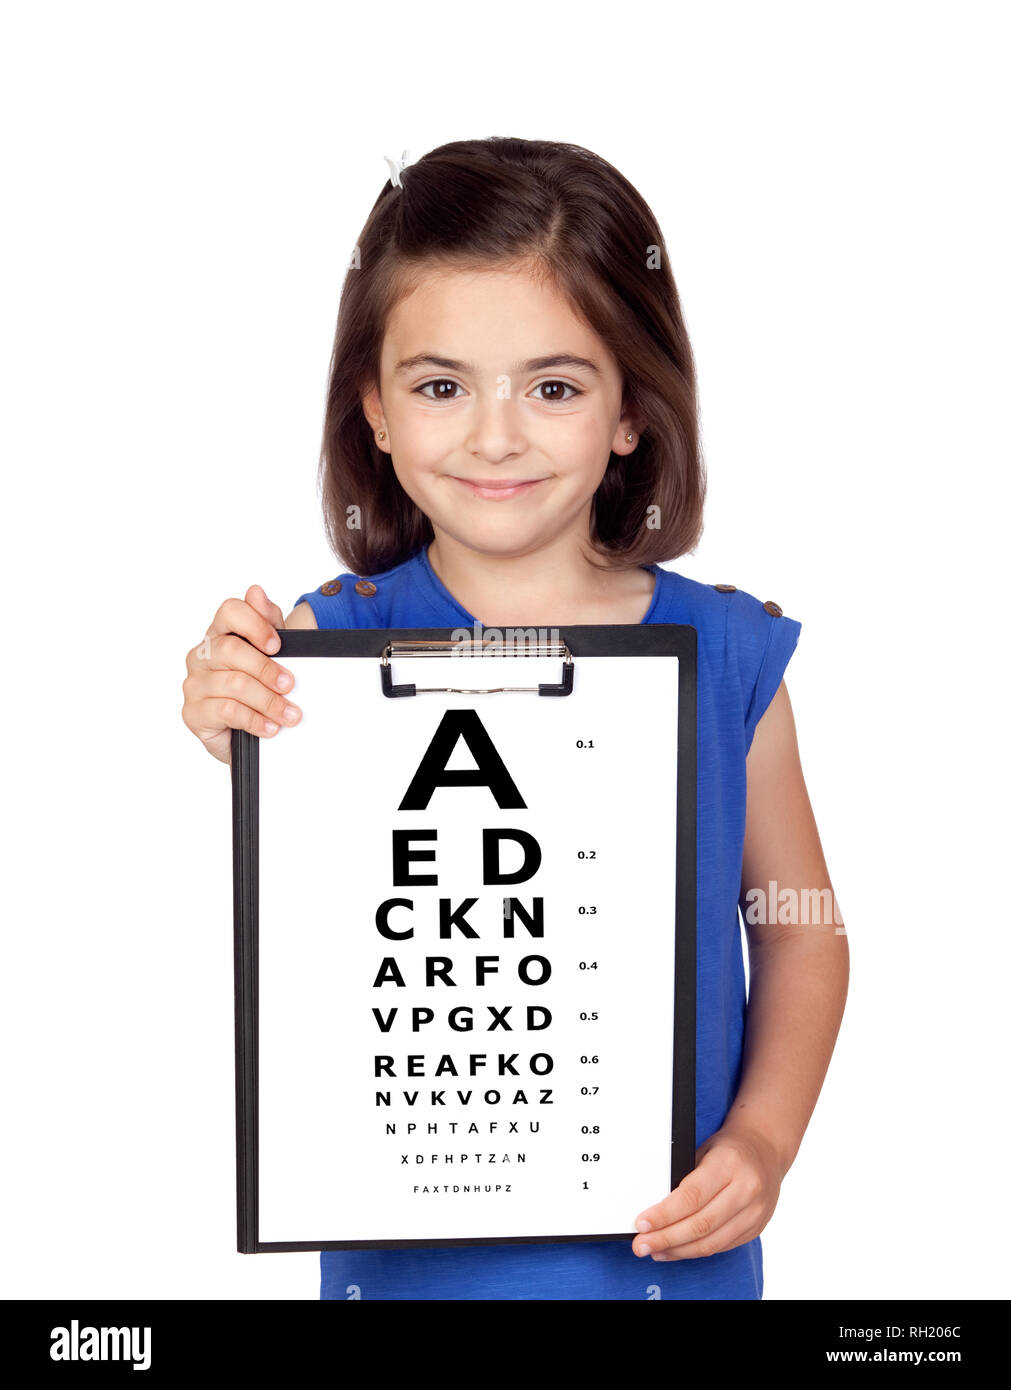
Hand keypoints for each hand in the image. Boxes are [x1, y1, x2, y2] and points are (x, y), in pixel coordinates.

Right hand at [182, 584, 301, 764]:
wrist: (252, 732)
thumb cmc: (260, 687)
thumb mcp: (274, 653)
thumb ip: (268, 622)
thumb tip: (255, 591)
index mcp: (220, 633)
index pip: (230, 611)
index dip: (255, 624)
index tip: (277, 644)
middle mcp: (201, 655)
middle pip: (231, 650)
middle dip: (267, 669)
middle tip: (290, 685)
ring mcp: (194, 683)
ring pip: (234, 684)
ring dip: (268, 701)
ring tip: (290, 714)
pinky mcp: (192, 713)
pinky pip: (226, 711)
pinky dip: (254, 720)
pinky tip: (270, 727)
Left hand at [631, 1122, 784, 1260]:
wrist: (766, 1150)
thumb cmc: (728, 1149)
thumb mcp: (705, 1151)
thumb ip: (685, 1177)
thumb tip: (653, 1208)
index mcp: (729, 1164)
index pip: (691, 1196)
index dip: (664, 1214)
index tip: (642, 1224)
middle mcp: (746, 1190)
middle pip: (700, 1224)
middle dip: (666, 1238)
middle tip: (641, 1245)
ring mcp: (755, 1212)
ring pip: (711, 1242)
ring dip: (678, 1251)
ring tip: (654, 1250)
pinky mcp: (756, 1228)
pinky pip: (721, 1247)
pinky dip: (695, 1251)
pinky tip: (676, 1250)